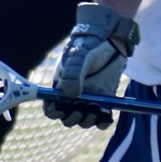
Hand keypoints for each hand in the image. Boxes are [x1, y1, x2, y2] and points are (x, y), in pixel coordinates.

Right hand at [45, 3, 137, 128]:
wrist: (109, 39)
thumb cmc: (88, 45)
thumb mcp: (79, 56)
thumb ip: (73, 74)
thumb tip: (71, 95)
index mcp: (61, 87)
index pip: (51, 107)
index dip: (53, 112)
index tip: (60, 110)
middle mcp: (73, 96)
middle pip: (68, 118)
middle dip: (72, 118)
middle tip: (80, 111)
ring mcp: (89, 99)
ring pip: (84, 120)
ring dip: (88, 121)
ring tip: (95, 110)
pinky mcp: (104, 100)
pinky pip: (102, 118)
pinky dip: (104, 122)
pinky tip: (107, 118)